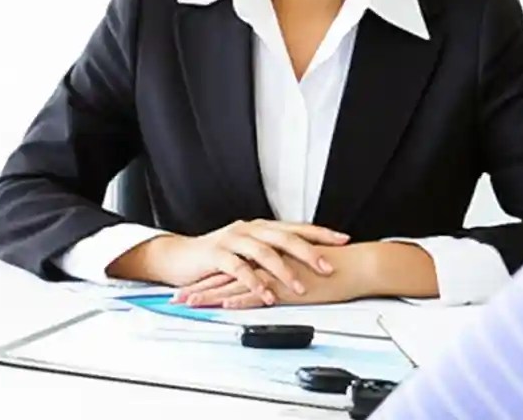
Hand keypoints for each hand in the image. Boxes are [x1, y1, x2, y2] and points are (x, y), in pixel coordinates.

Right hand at [107, 220, 349, 304]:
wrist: (179, 257)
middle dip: (308, 252)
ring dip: (283, 271)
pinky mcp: (216, 254)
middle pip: (283, 236)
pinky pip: (238, 268)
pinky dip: (254, 282)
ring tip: (299, 287)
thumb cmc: (215, 257)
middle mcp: (248, 229)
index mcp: (259, 227)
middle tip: (328, 267)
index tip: (343, 240)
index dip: (320, 233)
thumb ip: (270, 253)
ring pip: (263, 252)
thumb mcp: (247, 252)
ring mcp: (232, 240)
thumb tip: (302, 260)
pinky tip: (266, 294)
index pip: (295, 227)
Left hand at [172, 242, 438, 308]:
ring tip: (189, 302)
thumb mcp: (299, 268)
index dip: (209, 277)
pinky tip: (224, 304)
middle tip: (177, 296)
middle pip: (226, 275)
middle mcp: (267, 263)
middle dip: (200, 286)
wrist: (355, 264)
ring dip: (211, 294)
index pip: (232, 268)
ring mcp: (275, 273)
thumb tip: (271, 282)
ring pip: (236, 284)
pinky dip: (240, 299)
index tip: (189, 285)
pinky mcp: (286, 285)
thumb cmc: (333, 268)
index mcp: (268, 258)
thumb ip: (282, 272)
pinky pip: (259, 293)